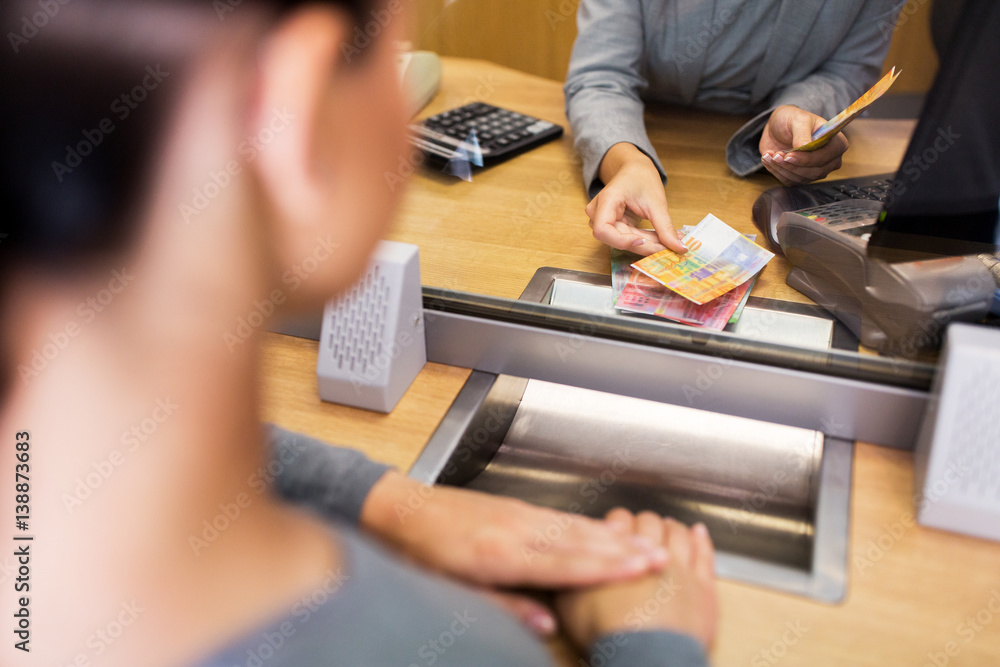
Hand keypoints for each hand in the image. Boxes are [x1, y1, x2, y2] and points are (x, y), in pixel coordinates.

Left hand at [360, 473, 667, 627]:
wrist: (399, 510)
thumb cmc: (421, 556)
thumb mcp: (455, 592)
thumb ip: (506, 607)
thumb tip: (550, 627)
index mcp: (499, 555)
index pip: (565, 565)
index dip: (606, 569)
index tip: (641, 571)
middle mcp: (516, 529)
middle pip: (579, 542)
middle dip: (623, 551)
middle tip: (662, 557)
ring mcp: (517, 514)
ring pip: (574, 526)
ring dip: (613, 536)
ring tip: (647, 543)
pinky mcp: (515, 507)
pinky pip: (560, 517)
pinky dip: (588, 524)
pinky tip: (605, 530)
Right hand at [556, 509, 717, 650]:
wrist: (643, 656)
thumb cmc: (607, 631)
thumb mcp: (570, 602)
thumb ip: (571, 577)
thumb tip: (568, 566)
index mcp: (619, 552)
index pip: (619, 520)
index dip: (617, 522)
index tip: (616, 529)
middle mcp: (651, 551)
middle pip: (649, 522)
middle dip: (644, 523)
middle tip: (640, 530)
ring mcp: (681, 567)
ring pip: (678, 534)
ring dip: (671, 527)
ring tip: (667, 526)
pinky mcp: (703, 587)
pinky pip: (705, 555)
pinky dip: (701, 539)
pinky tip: (698, 531)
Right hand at [587, 143, 686, 255]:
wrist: (634, 169)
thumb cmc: (641, 178)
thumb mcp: (656, 202)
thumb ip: (665, 227)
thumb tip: (680, 248)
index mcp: (606, 201)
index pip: (603, 230)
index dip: (621, 240)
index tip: (643, 242)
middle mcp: (598, 213)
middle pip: (616, 239)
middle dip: (643, 245)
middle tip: (669, 249)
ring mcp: (604, 220)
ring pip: (624, 242)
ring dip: (647, 244)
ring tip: (668, 243)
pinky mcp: (613, 226)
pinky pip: (628, 238)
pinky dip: (645, 240)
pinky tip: (661, 240)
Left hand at [760, 105, 848, 185]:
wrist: (778, 127)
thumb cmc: (793, 119)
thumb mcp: (798, 119)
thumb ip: (802, 134)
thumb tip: (804, 147)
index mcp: (837, 143)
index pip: (824, 157)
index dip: (806, 159)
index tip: (788, 155)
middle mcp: (830, 160)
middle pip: (813, 172)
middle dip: (791, 165)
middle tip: (775, 155)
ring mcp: (816, 170)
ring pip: (800, 178)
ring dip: (781, 168)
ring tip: (769, 155)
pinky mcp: (801, 176)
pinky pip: (790, 181)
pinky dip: (776, 172)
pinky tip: (768, 160)